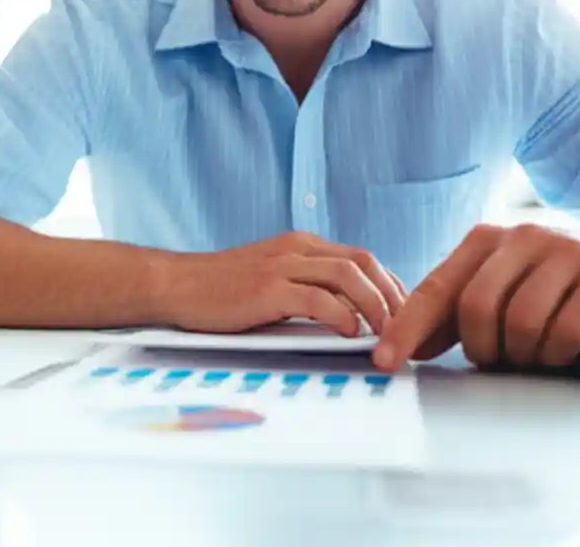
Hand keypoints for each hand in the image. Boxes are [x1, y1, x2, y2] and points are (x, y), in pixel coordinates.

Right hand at [153, 231, 406, 335]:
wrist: (175, 285)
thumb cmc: (219, 291)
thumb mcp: (269, 280)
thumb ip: (304, 288)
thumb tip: (346, 316)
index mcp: (300, 245)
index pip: (361, 258)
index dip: (388, 285)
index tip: (400, 314)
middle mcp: (296, 248)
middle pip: (363, 262)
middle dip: (391, 296)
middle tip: (404, 328)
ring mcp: (282, 266)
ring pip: (349, 275)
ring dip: (375, 306)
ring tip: (384, 334)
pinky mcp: (267, 288)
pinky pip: (317, 298)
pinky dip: (341, 315)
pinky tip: (348, 333)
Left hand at [374, 222, 579, 371]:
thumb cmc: (562, 277)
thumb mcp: (505, 282)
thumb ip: (457, 311)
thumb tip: (410, 345)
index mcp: (486, 238)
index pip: (435, 288)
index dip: (407, 327)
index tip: (385, 361)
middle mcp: (522, 236)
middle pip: (476, 308)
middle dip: (481, 347)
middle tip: (498, 357)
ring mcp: (567, 252)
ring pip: (520, 322)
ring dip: (523, 353)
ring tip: (535, 351)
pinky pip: (565, 331)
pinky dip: (557, 352)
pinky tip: (563, 348)